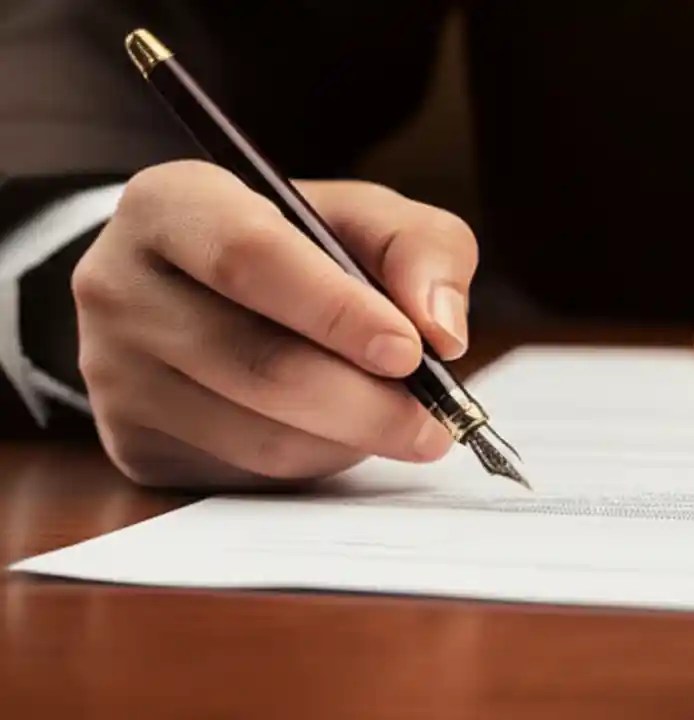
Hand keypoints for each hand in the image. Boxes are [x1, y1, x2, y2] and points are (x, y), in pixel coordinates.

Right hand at [72, 161, 477, 487]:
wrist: (204, 294)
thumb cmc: (299, 248)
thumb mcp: (365, 220)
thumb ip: (422, 250)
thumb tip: (442, 332)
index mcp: (169, 204)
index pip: (248, 258)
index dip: (337, 310)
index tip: (410, 352)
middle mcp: (119, 286)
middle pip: (257, 363)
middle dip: (365, 402)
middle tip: (435, 420)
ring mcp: (114, 375)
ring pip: (258, 434)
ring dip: (349, 439)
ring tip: (396, 421)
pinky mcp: (132, 444)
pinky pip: (245, 474)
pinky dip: (315, 463)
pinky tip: (338, 433)